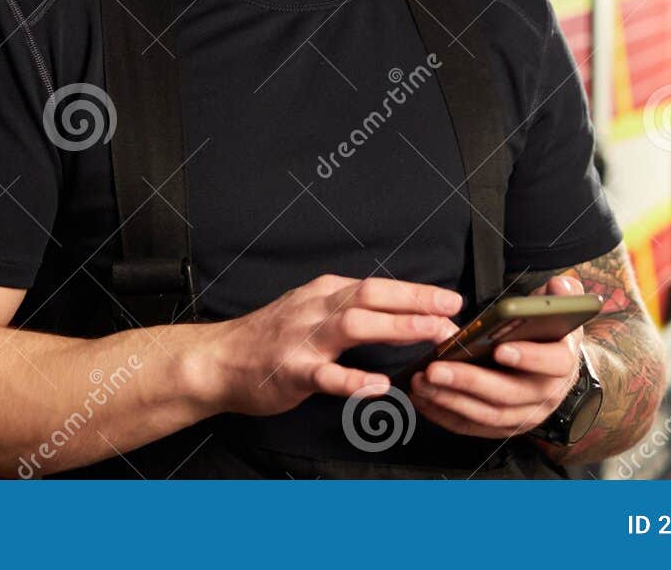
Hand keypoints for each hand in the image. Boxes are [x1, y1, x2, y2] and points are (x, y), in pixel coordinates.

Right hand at [200, 274, 461, 417]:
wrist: (219, 359)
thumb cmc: (270, 337)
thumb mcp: (311, 310)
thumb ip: (350, 309)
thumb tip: (400, 312)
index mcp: (325, 293)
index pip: (379, 286)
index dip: (417, 293)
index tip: (451, 300)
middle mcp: (316, 309)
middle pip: (372, 296)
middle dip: (415, 302)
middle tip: (451, 313)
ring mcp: (303, 339)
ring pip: (353, 325)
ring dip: (395, 327)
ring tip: (429, 335)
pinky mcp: (292, 371)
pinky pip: (326, 375)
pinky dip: (353, 379)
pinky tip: (378, 384)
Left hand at [406, 274, 586, 439]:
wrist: (553, 365)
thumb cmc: (550, 333)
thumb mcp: (562, 306)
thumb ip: (563, 292)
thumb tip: (559, 286)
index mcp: (562, 361)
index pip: (553, 363)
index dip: (528, 357)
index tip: (500, 349)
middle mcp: (547, 394)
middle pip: (509, 394)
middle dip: (469, 382)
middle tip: (436, 368)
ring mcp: (525, 414)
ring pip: (488, 414)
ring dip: (451, 400)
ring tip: (422, 382)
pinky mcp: (503, 425)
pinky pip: (473, 426)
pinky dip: (445, 415)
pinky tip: (423, 399)